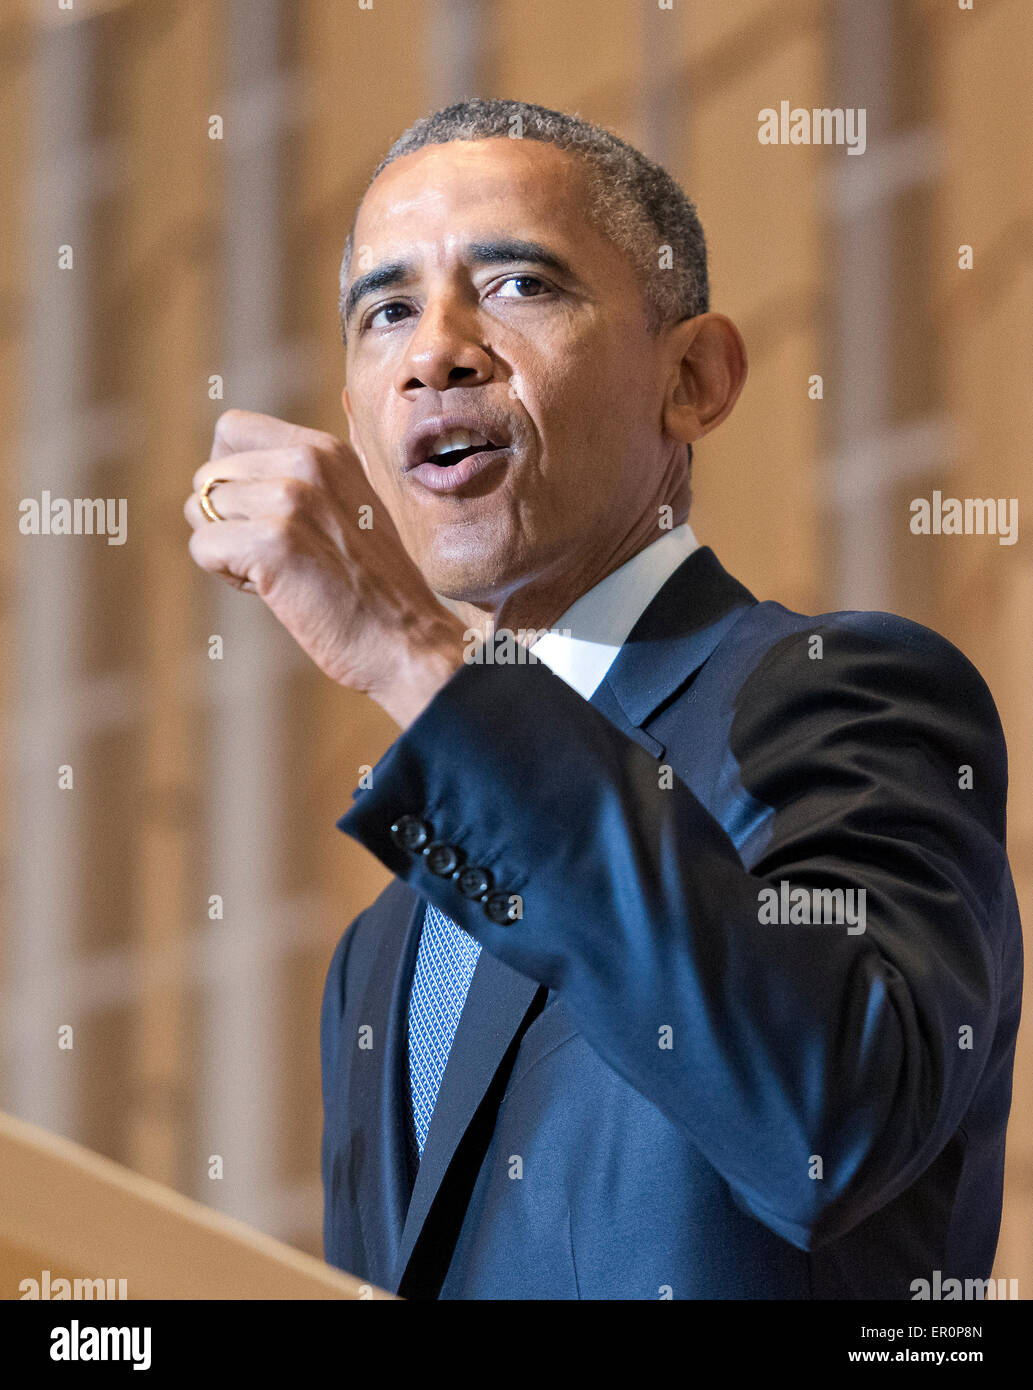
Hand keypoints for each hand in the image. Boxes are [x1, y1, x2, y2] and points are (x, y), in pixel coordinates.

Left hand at [184, 409, 465, 727]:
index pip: (232, 429)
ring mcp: (289, 498)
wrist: (408, 640)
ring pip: (199, 510)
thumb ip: (297, 482)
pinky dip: (226, 575)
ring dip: (226, 550)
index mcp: (325, 449)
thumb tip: (222, 481)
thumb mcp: (345, 507)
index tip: (260, 515)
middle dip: (226, 520)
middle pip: (209, 476)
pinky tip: (273, 590)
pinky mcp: (272, 541)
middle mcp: (307, 461)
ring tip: (279, 573)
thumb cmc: (373, 589)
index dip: (228, 475)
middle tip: (275, 557)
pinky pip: (202, 547)